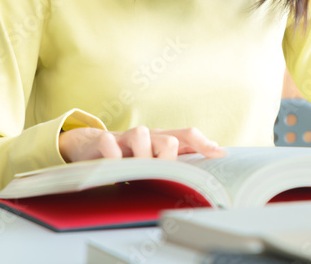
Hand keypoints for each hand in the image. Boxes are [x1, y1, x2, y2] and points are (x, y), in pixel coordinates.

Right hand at [59, 126, 224, 162]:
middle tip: (158, 175)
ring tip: (135, 171)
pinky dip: (113, 157)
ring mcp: (125, 136)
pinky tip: (112, 167)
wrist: (91, 145)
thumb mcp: (153, 157)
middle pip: (169, 141)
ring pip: (141, 136)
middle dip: (167, 160)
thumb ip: (178, 157)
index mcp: (161, 139)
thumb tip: (215, 153)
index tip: (220, 154)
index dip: (204, 144)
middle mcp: (147, 135)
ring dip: (140, 157)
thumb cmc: (129, 154)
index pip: (186, 135)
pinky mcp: (104, 140)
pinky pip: (111, 144)